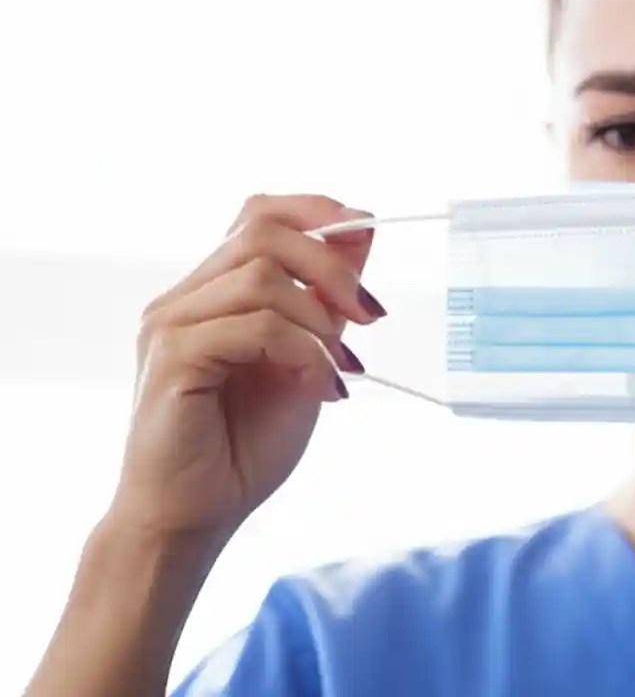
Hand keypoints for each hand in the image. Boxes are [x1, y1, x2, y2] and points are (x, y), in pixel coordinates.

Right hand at [112, 195, 383, 539]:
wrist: (196, 515)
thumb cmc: (242, 446)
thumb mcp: (306, 360)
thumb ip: (325, 302)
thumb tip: (360, 234)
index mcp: (212, 293)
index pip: (259, 215)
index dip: (317, 213)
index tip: (368, 234)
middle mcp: (185, 298)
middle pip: (262, 231)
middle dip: (331, 266)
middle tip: (368, 315)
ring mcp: (172, 324)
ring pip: (261, 276)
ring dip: (319, 318)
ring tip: (340, 365)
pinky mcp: (173, 356)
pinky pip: (253, 326)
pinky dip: (301, 350)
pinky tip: (321, 387)